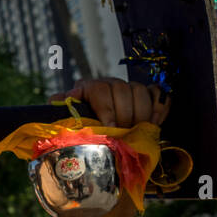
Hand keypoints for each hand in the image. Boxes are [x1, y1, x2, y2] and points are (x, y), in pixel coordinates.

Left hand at [51, 77, 170, 128]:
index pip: (100, 89)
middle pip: (123, 90)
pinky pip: (157, 93)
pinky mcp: (146, 93)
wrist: (95, 122)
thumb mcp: (69, 114)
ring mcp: (129, 87)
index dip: (107, 110)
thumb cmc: (80, 121)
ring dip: (142, 113)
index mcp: (90, 87)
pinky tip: (155, 122)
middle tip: (126, 134)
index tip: (111, 128)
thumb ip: (63, 106)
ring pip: (140, 91)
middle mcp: (110, 83)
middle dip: (125, 115)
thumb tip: (57, 100)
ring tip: (139, 130)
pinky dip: (159, 107)